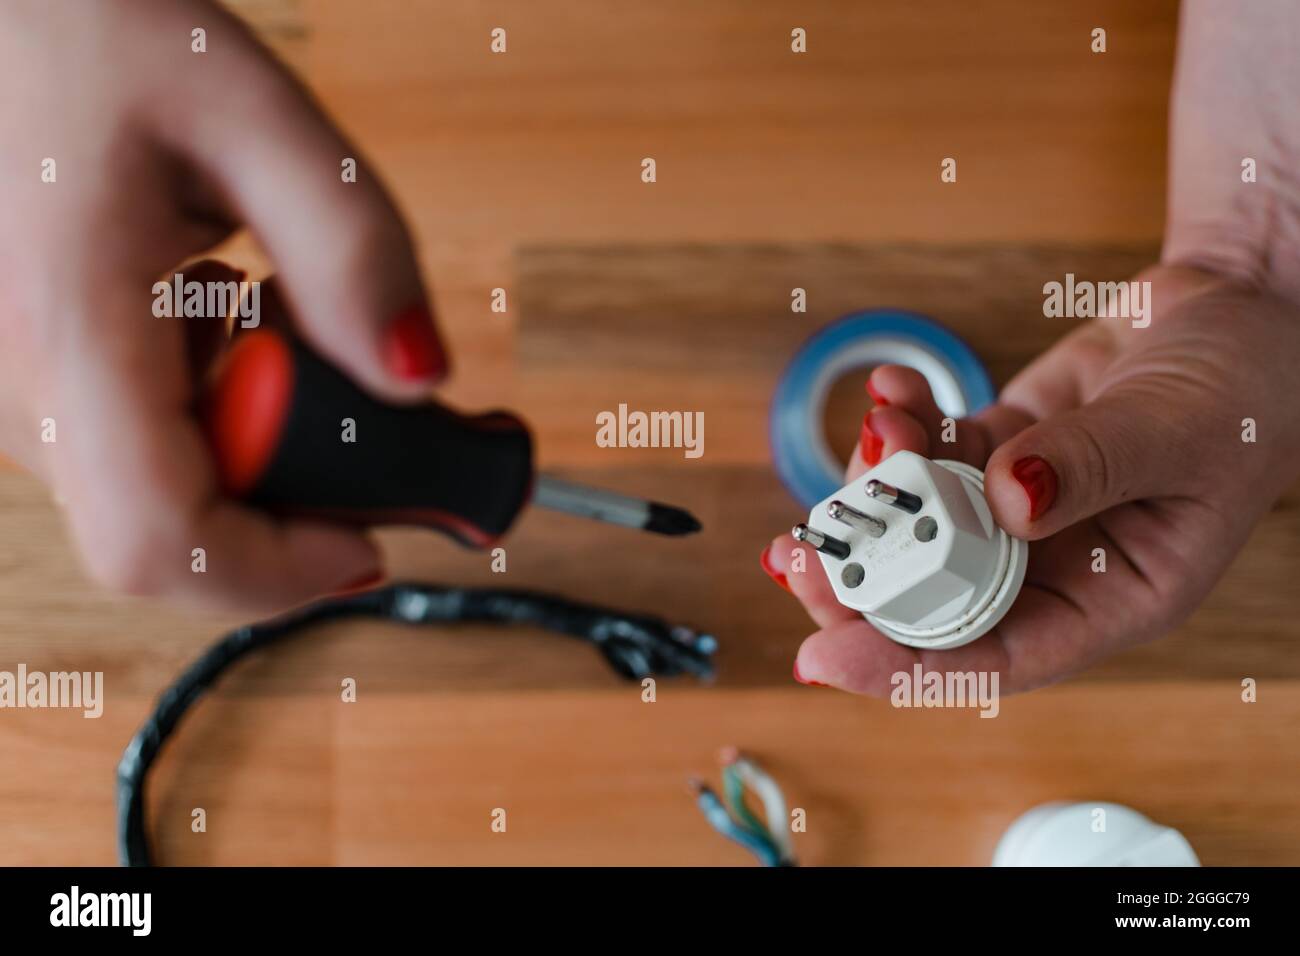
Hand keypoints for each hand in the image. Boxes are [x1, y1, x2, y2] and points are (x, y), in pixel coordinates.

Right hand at [0, 0, 445, 611]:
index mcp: (69, 327)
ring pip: (157, 492)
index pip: (162, 543)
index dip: (279, 573)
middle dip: (292, 491)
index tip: (370, 541)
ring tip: (261, 312)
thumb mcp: (251, 111)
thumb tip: (418, 380)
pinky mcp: (21, 378)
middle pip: (176, 530)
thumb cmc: (88, 33)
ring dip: (253, 440)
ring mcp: (9, 389)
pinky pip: (130, 446)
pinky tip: (209, 315)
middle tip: (349, 393)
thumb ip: (350, 247)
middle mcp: (15, 382)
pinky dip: (205, 410)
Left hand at [764, 266, 1299, 693]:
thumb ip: (1092, 465)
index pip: (997, 658)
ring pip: (920, 523)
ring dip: (878, 486)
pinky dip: (903, 423)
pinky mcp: (996, 451)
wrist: (1234, 311)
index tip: (823, 657)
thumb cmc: (1243, 390)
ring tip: (871, 434)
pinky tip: (891, 390)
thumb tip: (1004, 498)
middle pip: (936, 599)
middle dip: (861, 580)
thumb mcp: (1183, 430)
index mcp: (1113, 598)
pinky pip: (932, 450)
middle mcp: (1055, 564)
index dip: (906, 667)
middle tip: (800, 553)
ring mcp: (1018, 508)